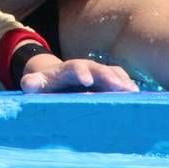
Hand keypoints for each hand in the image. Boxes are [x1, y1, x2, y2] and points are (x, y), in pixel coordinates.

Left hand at [20, 53, 138, 92]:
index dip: (80, 72)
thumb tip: (29, 83)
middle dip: (110, 78)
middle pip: (99, 70)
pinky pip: (121, 81)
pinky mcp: (108, 81)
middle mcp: (86, 68)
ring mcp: (99, 73)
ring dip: (124, 82)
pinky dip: (128, 87)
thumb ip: (33, 83)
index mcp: (67, 70)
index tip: (86, 80)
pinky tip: (139, 99)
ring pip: (114, 73)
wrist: (57, 76)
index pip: (74, 68)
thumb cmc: (46, 84)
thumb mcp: (36, 83)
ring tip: (133, 93)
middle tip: (122, 87)